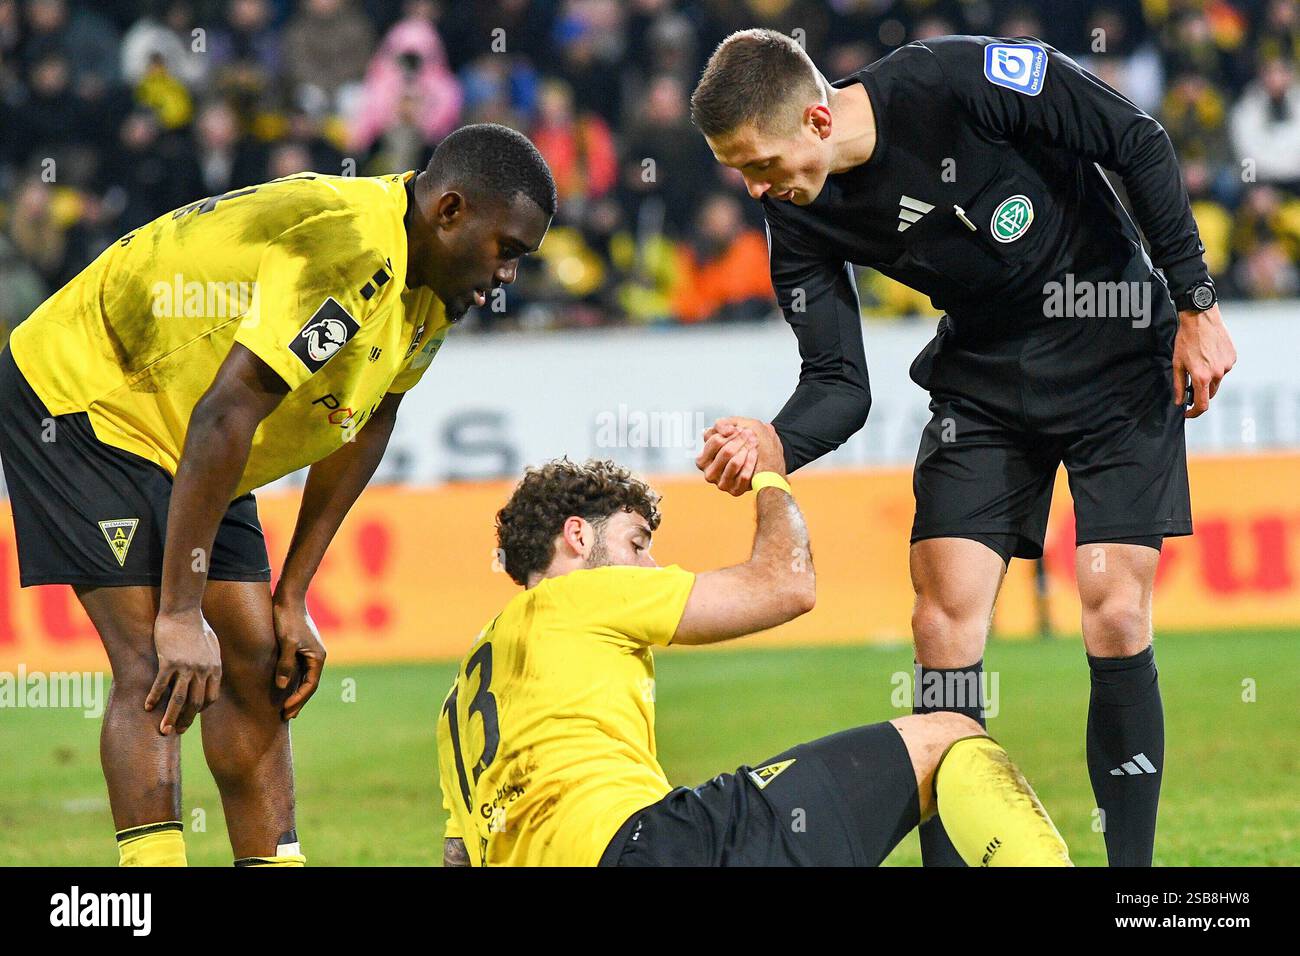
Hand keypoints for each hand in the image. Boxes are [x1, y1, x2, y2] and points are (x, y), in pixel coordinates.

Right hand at [146, 609, 221, 734]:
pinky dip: (154, 697)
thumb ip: (210, 662)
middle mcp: (203, 670)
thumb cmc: (197, 626)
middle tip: (176, 731)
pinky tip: (147, 707)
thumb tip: (206, 676)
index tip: (191, 715)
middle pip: (196, 703)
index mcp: (215, 668)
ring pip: (178, 699)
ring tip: (163, 730)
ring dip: (171, 717)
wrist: (183, 610)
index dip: (200, 709)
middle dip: (186, 720)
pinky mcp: (169, 661)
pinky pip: (161, 685)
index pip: (211, 698)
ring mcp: (187, 666)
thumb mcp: (212, 645)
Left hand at [271, 595, 326, 719]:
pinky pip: (298, 669)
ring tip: (284, 707)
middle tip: (286, 716)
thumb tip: (282, 686)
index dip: (298, 700)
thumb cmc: (288, 619)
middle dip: (298, 701)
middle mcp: (317, 656)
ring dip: (295, 692)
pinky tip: (282, 687)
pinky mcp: (301, 646)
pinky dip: (292, 681)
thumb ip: (285, 665)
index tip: (286, 711)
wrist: (289, 597)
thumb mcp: (287, 642)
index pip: (310, 685)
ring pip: (303, 678)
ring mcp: (309, 651)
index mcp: (318, 657)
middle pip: (309, 684)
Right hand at [696, 417, 784, 495]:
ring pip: (735, 463)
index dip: (730, 432)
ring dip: (747, 450)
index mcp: (703, 458)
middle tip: (751, 434)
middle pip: (726, 451)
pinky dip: (752, 462)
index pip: (716, 440)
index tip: (741, 429)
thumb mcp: (736, 427)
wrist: (766, 461)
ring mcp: (721, 483)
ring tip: (754, 444)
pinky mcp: (734, 490)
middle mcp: (709, 473)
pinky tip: (756, 455)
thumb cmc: (748, 443)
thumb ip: (724, 424)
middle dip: (741, 440)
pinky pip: (744, 475)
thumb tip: (722, 429)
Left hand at [1172, 304, 1235, 418]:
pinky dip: (1216, 367)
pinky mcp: (1233, 357)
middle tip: (1190, 383)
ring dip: (1208, 378)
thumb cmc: (1186, 340)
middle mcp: (1218, 374)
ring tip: (1199, 362)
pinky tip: (1208, 355)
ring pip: (1217, 381)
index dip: (1194, 412)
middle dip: (1199, 393)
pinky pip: (1224, 369)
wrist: (1201, 318)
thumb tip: (1179, 402)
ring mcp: (1227, 365)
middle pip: (1210, 393)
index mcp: (1202, 377)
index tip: (1187, 413)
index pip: (1202, 404)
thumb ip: (1179, 385)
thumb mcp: (1177, 364)